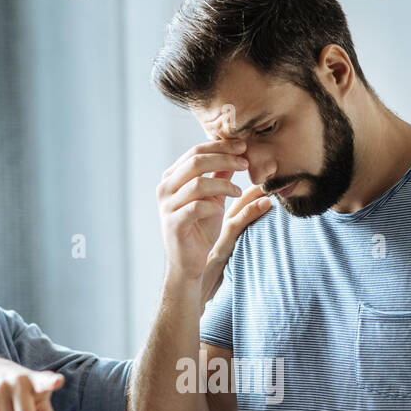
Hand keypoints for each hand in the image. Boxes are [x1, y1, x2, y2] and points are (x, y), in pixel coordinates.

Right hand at [156, 138, 272, 303]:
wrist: (189, 263)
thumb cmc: (200, 229)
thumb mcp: (214, 198)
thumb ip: (220, 176)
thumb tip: (235, 153)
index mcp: (172, 177)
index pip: (196, 152)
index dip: (221, 147)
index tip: (243, 147)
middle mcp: (165, 188)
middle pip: (195, 161)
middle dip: (224, 159)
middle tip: (245, 163)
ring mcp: (167, 206)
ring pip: (197, 183)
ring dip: (223, 184)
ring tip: (238, 192)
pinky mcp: (174, 224)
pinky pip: (196, 207)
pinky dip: (214, 205)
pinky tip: (224, 208)